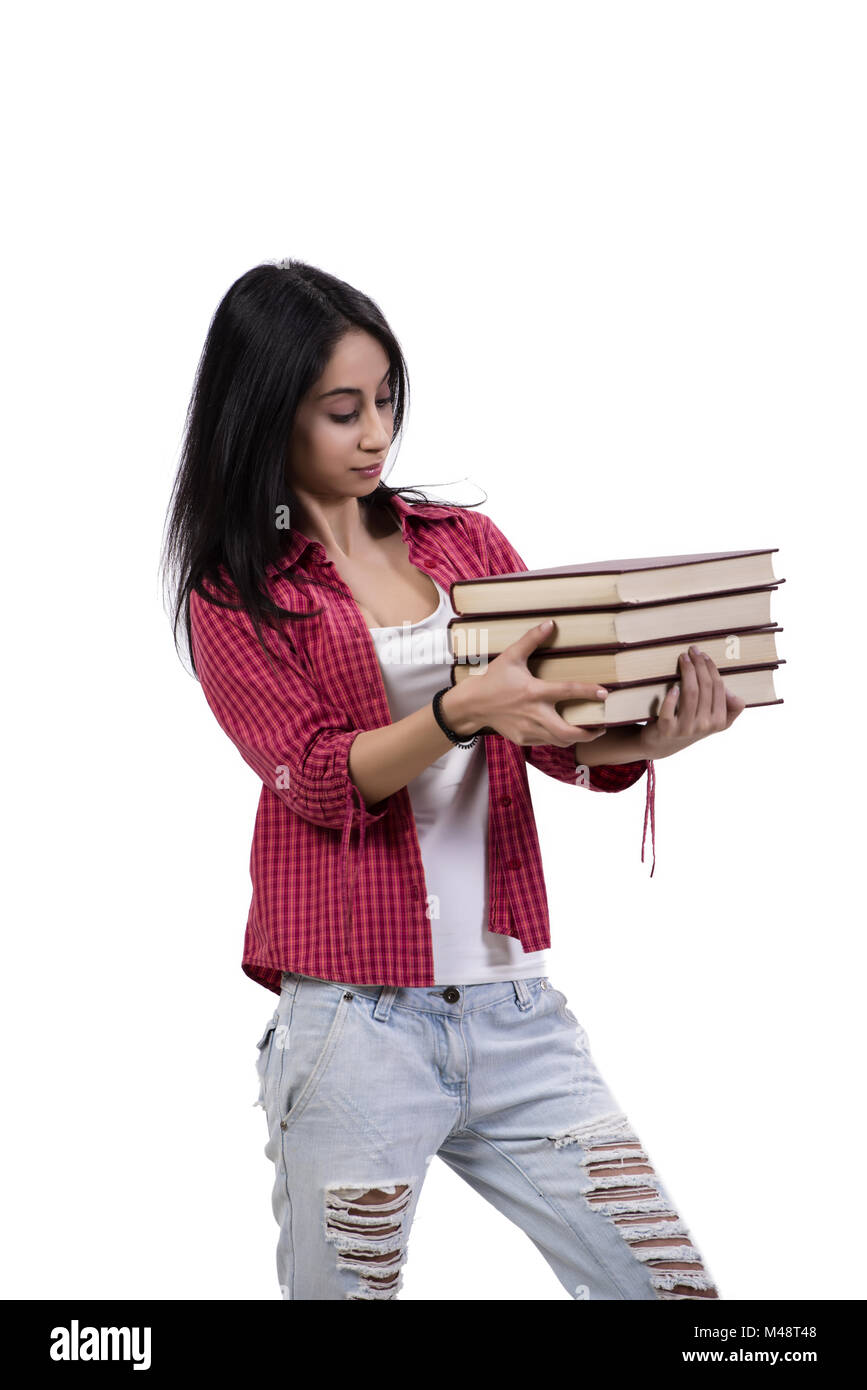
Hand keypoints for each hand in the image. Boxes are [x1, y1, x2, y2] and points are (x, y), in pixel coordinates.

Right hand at [444, 619, 608, 747]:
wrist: (472, 705)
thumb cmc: (493, 679)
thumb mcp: (511, 656)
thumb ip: (531, 639)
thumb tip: (550, 623)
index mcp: (534, 691)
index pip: (567, 691)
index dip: (588, 692)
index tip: (605, 693)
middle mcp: (534, 713)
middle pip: (567, 732)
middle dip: (588, 733)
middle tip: (601, 728)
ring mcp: (528, 729)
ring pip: (558, 741)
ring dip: (575, 738)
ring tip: (587, 731)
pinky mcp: (522, 739)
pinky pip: (545, 742)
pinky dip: (557, 739)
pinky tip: (562, 731)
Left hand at [639, 644, 746, 759]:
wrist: (662, 744)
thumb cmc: (690, 725)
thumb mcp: (715, 720)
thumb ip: (730, 707)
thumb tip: (732, 693)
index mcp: (720, 721)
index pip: (719, 688)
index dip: (712, 669)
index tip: (704, 656)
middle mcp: (705, 725)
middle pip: (705, 687)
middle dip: (700, 665)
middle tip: (693, 651)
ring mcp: (686, 728)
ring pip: (690, 693)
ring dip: (687, 672)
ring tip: (683, 658)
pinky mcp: (667, 729)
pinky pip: (670, 711)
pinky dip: (671, 698)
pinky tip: (673, 687)